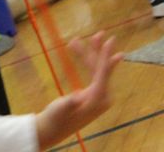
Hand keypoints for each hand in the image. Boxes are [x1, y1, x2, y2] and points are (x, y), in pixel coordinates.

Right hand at [34, 33, 122, 148]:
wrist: (53, 129)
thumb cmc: (57, 119)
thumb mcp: (62, 110)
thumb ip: (70, 103)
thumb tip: (76, 97)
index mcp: (98, 99)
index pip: (104, 73)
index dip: (106, 56)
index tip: (110, 42)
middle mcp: (102, 96)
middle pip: (102, 68)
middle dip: (98, 50)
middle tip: (101, 33)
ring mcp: (97, 95)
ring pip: (95, 69)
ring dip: (88, 53)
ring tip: (79, 39)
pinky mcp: (91, 93)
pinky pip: (91, 73)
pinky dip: (84, 61)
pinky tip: (76, 50)